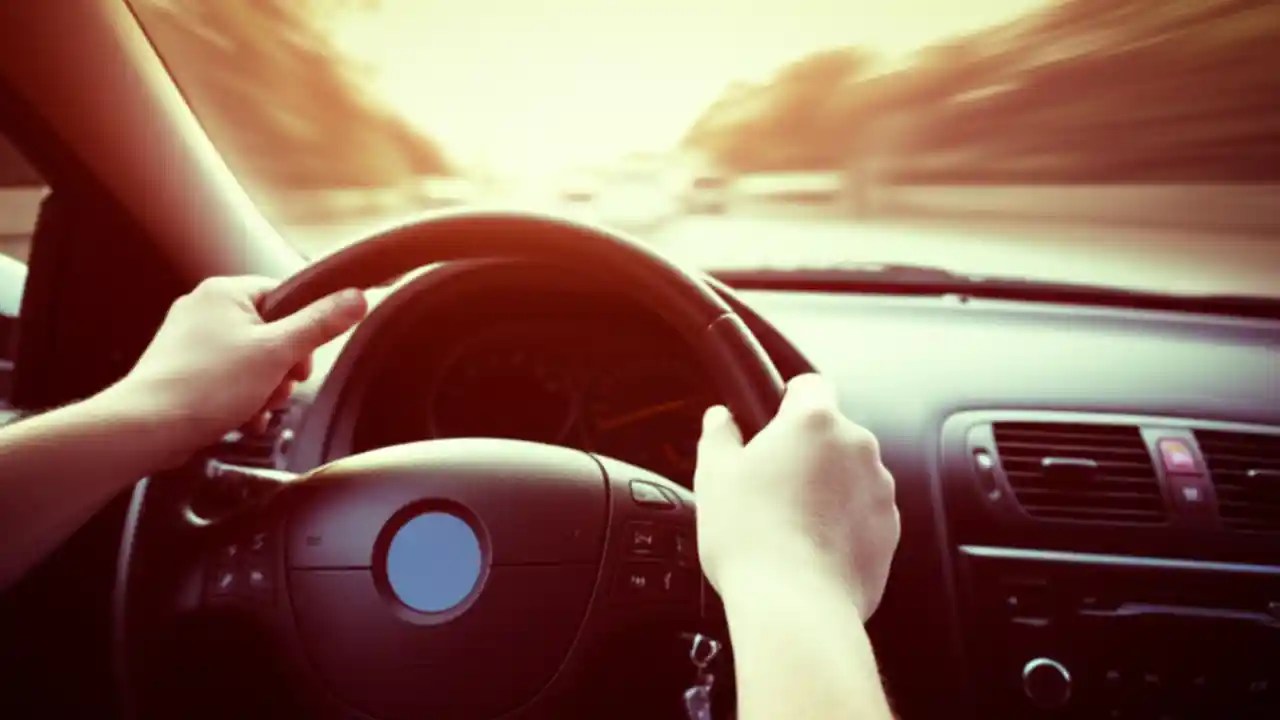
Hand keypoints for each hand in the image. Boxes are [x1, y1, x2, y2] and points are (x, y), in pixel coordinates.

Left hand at [108, 276, 366, 463]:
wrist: (147, 428)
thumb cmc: (203, 386)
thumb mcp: (278, 353)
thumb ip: (320, 324)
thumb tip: (355, 298)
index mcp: (225, 292)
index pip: (285, 297)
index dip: (302, 332)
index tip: (302, 360)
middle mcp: (204, 309)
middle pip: (270, 333)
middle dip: (282, 369)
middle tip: (277, 387)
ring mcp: (190, 341)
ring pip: (251, 361)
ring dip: (264, 389)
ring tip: (255, 406)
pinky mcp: (183, 370)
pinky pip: (228, 379)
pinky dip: (241, 400)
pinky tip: (242, 418)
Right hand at [694, 373, 899, 619]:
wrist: (795, 606)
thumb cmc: (752, 538)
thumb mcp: (715, 476)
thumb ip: (718, 435)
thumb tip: (720, 419)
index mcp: (813, 422)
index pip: (809, 384)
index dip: (787, 399)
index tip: (771, 421)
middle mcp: (856, 447)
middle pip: (830, 434)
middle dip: (805, 452)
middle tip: (769, 484)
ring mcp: (879, 490)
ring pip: (849, 474)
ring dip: (827, 488)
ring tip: (789, 522)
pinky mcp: (889, 530)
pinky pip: (863, 513)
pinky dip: (843, 523)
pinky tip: (811, 545)